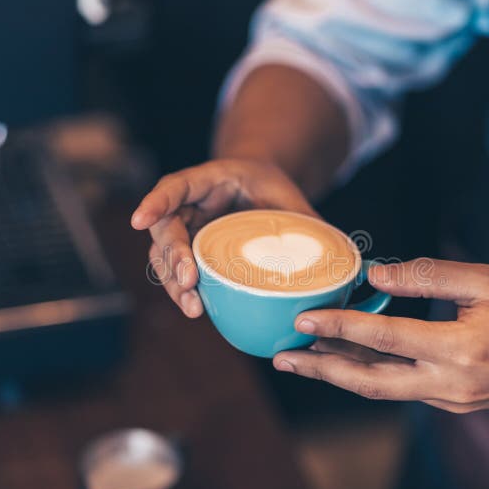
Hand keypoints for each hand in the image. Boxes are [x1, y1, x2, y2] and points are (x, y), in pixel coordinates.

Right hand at [131, 159, 317, 317]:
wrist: (261, 194)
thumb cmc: (274, 192)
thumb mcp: (292, 200)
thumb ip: (310, 225)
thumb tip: (346, 261)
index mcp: (210, 180)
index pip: (177, 185)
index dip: (157, 201)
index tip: (142, 220)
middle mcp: (189, 205)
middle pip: (167, 228)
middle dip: (173, 257)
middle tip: (188, 281)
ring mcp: (186, 230)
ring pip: (166, 256)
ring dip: (174, 283)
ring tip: (193, 307)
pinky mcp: (190, 254)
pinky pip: (179, 272)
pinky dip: (184, 291)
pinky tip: (197, 309)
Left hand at [273, 258, 488, 411]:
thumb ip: (429, 277)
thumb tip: (377, 273)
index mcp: (460, 350)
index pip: (383, 338)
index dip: (337, 326)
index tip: (300, 318)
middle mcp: (451, 385)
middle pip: (368, 382)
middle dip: (320, 368)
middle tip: (279, 357)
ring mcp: (453, 400)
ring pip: (382, 389)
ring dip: (340, 373)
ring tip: (301, 359)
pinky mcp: (457, 402)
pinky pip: (403, 388)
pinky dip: (371, 372)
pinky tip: (350, 356)